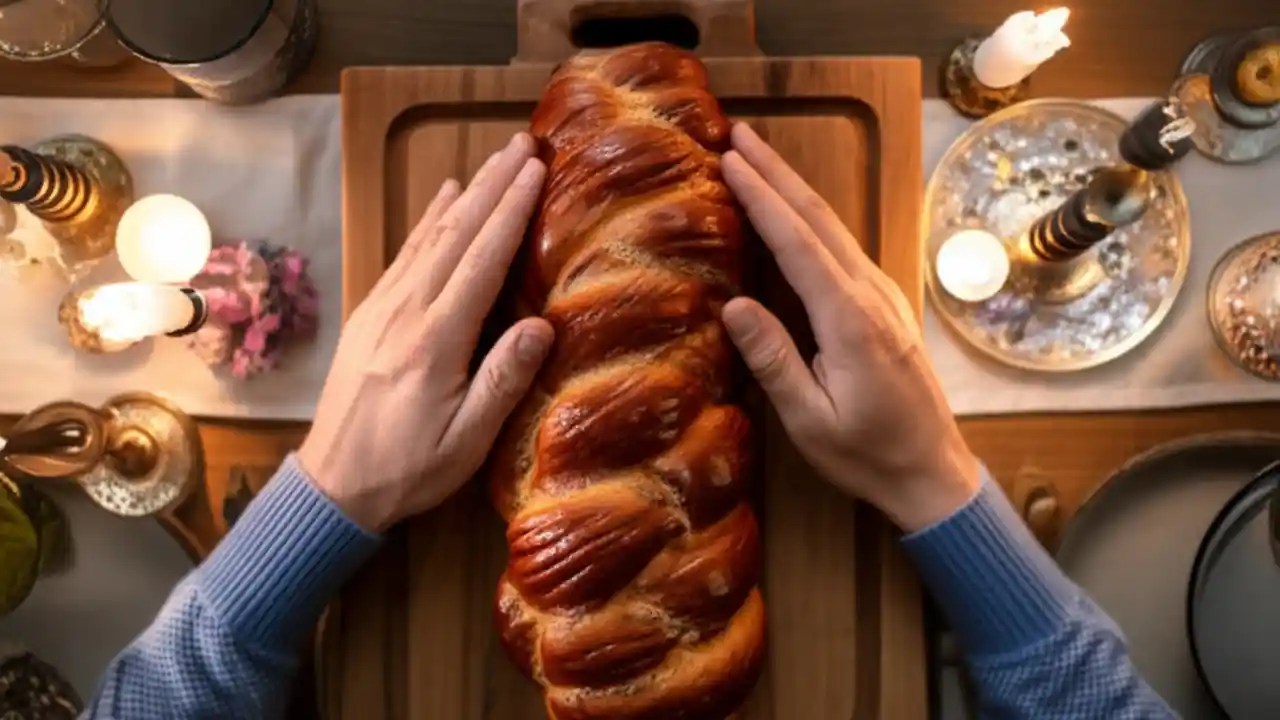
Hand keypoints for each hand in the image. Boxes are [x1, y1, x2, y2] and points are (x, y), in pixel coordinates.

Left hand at [298, 134, 552, 531]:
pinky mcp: (369, 314)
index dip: (511, 213)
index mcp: (435, 341)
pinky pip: (405, 254)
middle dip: (493, 186)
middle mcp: (406, 311)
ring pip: (429, 237)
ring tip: (494, 160)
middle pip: (456, 235)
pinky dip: (428, 220)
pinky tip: (443, 199)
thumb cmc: (408, 470)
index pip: (482, 261)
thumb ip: (502, 381)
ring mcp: (382, 308)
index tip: (536, 172)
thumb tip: (542, 325)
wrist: (331, 486)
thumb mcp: (466, 442)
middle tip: (524, 145)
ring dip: (465, 194)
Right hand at [719, 124, 980, 531]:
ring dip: (795, 190)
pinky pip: (844, 248)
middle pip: (820, 220)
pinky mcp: (885, 307)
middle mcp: (871, 296)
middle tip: (739, 134)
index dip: (763, 199)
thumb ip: (774, 360)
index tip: (730, 161)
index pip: (799, 244)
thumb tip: (733, 305)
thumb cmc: (867, 455)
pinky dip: (811, 220)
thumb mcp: (810, 420)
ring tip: (758, 160)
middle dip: (778, 173)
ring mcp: (884, 297)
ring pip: (835, 229)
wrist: (934, 473)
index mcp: (850, 321)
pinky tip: (794, 213)